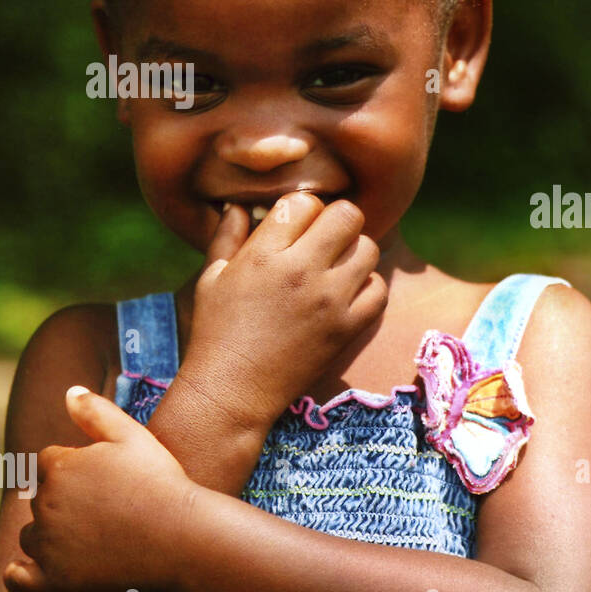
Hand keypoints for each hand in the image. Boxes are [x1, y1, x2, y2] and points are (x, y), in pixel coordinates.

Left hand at [5, 386, 197, 591]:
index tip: (104, 478)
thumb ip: (96, 412)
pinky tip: (28, 569)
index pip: (48, 463)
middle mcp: (46, 505)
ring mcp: (48, 545)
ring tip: (92, 535)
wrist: (183, 536)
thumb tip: (69, 392)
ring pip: (32, 534)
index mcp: (60, 467)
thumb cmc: (161, 482)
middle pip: (40, 498)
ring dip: (48, 533)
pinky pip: (19, 579)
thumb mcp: (134, 436)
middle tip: (105, 506)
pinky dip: (20, 574)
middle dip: (64, 500)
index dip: (74, 468)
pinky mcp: (55, 580)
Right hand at [177, 192, 387, 428]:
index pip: (304, 201)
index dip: (303, 208)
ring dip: (355, 252)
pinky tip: (348, 293)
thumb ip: (227, 236)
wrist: (234, 391)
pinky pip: (379, 289)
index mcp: (264, 255)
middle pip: (347, 214)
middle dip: (337, 221)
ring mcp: (329, 301)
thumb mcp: (212, 278)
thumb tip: (239, 205)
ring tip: (337, 266)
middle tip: (326, 239)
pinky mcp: (347, 328)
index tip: (296, 226)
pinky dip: (368, 286)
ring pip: (369, 248)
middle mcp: (301, 271)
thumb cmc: (216, 331)